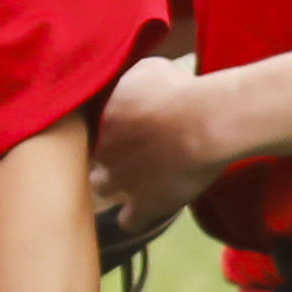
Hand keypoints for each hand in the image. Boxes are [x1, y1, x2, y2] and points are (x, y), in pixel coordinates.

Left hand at [91, 60, 221, 236]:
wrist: (204, 121)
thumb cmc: (179, 89)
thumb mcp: (146, 70)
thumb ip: (127, 85)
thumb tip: (127, 89)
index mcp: (99, 119)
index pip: (87, 129)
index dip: (104, 128)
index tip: (123, 125)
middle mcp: (102, 152)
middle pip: (91, 158)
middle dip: (104, 155)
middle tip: (126, 149)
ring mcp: (120, 182)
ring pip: (101, 188)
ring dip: (114, 184)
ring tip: (135, 177)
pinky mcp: (144, 206)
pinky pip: (128, 221)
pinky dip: (134, 216)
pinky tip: (145, 207)